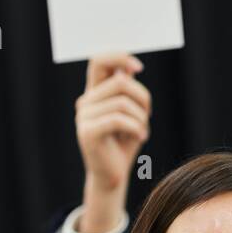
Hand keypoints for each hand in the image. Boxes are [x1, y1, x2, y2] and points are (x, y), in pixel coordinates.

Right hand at [75, 52, 150, 232]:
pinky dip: (136, 128)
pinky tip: (142, 138)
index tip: (138, 67)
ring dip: (141, 117)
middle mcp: (86, 101)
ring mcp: (83, 117)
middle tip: (147, 116)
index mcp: (94, 93)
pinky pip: (118, 120)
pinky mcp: (87, 133)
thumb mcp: (131, 113)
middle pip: (120, 82)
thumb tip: (128, 67)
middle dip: (142, 98)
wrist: (113, 175)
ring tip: (142, 131)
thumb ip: (128, 91)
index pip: (98, 60)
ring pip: (122, 102)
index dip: (118, 57)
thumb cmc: (124, 143)